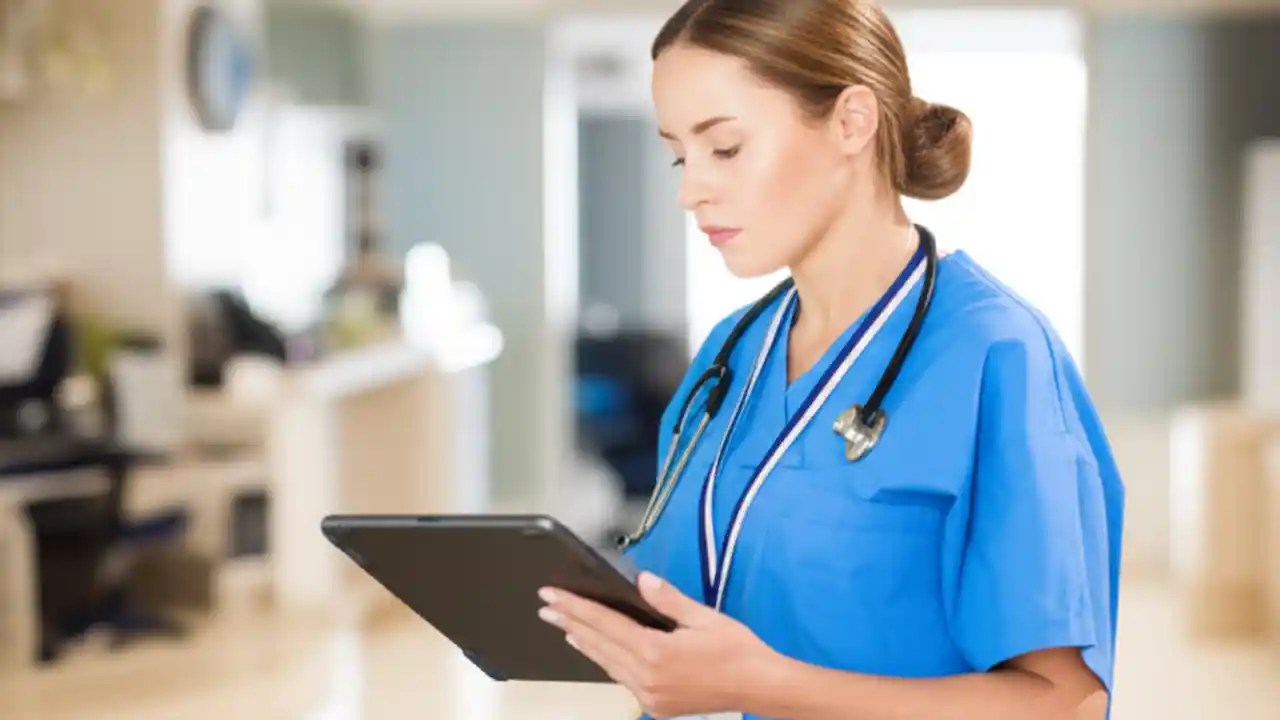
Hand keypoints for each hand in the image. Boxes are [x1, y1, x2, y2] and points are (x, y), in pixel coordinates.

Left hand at [538, 572, 779, 718]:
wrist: (761, 687)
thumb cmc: (738, 650)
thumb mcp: (705, 617)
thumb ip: (669, 599)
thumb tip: (642, 580)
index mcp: (655, 653)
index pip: (604, 624)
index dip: (574, 607)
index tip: (551, 596)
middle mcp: (646, 678)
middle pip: (598, 645)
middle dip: (570, 622)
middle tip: (546, 606)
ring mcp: (649, 696)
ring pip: (606, 664)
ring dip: (583, 642)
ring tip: (563, 626)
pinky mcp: (656, 705)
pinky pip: (621, 678)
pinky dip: (604, 660)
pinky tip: (596, 650)